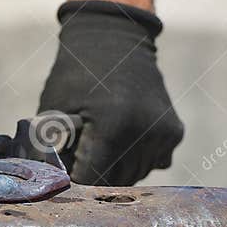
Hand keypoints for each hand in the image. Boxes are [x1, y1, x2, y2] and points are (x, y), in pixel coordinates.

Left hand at [39, 0, 183, 185]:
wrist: (114, 40)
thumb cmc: (76, 76)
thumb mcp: (54, 110)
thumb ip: (53, 151)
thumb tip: (54, 185)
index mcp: (111, 129)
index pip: (92, 180)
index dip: (76, 180)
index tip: (67, 172)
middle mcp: (143, 134)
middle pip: (116, 182)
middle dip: (96, 175)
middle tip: (83, 151)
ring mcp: (162, 135)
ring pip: (135, 176)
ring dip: (116, 168)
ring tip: (103, 141)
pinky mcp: (174, 133)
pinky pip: (153, 163)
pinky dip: (137, 158)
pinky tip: (124, 136)